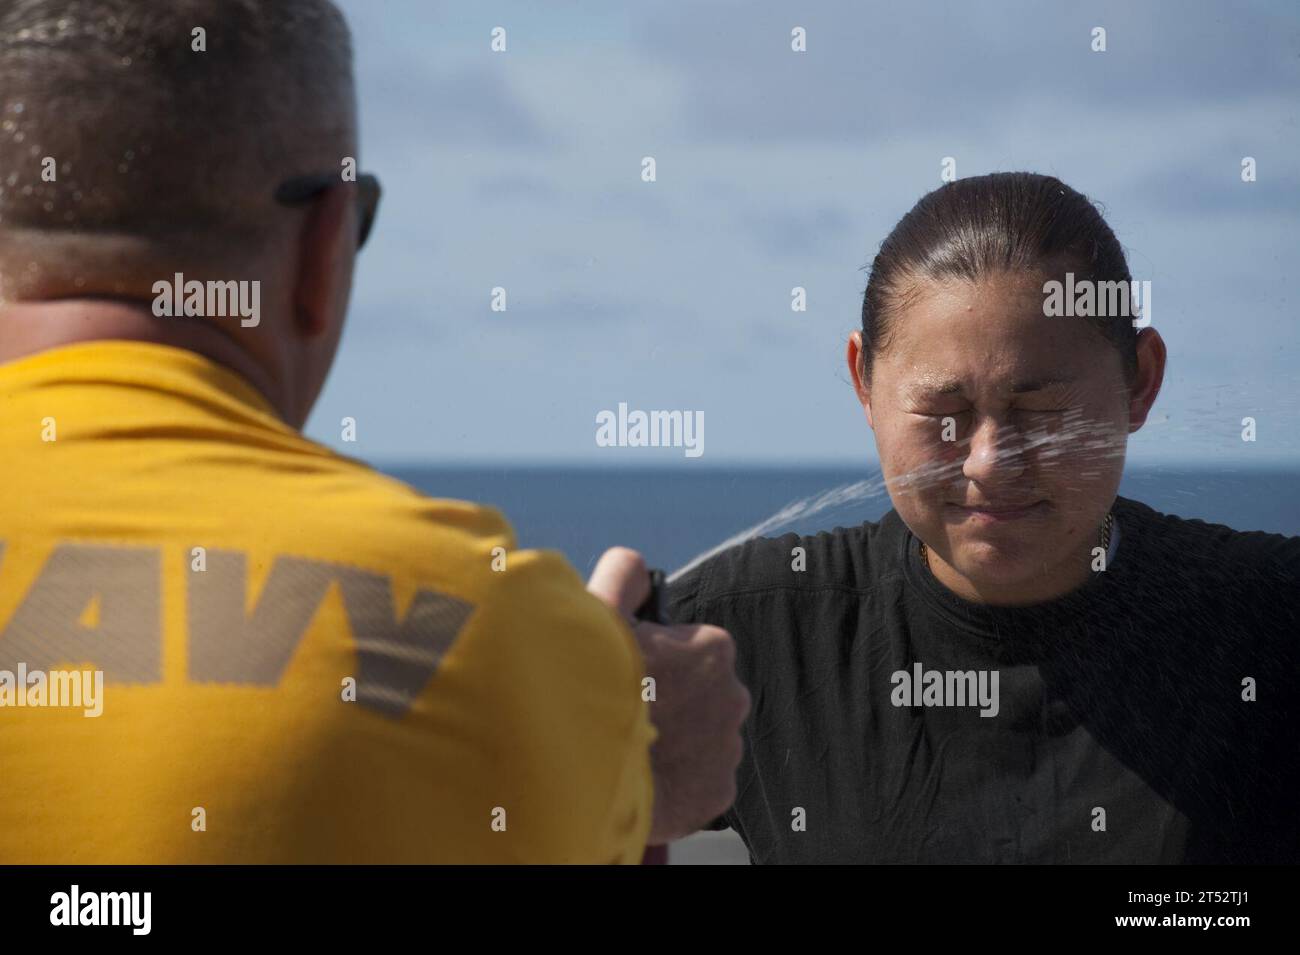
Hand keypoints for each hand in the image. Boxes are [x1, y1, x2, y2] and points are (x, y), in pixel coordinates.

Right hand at [588, 547, 749, 844]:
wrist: (588, 771)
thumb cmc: (592, 685)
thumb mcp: (600, 611)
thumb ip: (623, 575)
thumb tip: (636, 565)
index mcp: (713, 649)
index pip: (688, 647)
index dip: (654, 658)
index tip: (627, 673)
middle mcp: (733, 696)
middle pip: (696, 693)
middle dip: (668, 700)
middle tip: (623, 713)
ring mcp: (727, 749)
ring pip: (698, 738)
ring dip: (671, 741)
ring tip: (628, 750)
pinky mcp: (719, 793)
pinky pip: (697, 782)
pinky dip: (674, 783)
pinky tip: (642, 780)